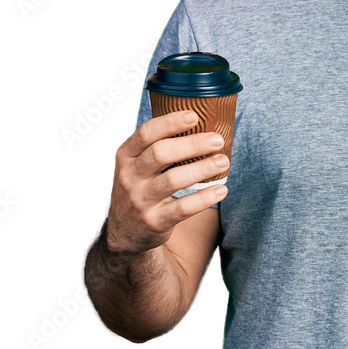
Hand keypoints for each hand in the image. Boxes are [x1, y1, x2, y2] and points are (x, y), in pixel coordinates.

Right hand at [106, 110, 227, 254]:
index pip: (146, 133)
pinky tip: (221, 189)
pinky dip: (204, 198)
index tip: (194, 116)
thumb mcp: (136, 165)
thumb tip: (199, 123)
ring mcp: (141, 200)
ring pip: (173, 179)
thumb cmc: (139, 188)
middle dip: (192, 144)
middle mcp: (130, 176)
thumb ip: (157, 147)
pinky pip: (183, 207)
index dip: (170, 122)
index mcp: (126, 156)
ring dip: (202, 169)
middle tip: (217, 140)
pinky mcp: (155, 221)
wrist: (123, 232)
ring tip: (223, 162)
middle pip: (161, 153)